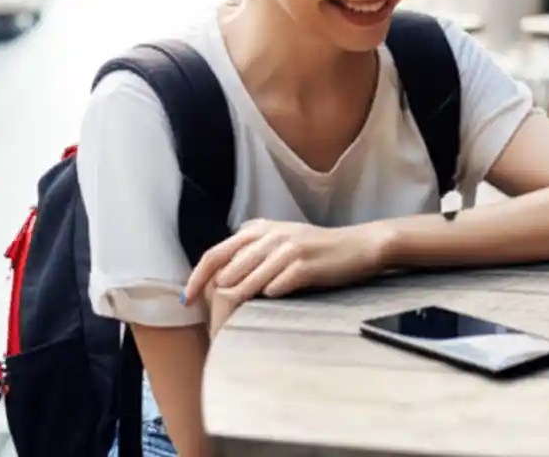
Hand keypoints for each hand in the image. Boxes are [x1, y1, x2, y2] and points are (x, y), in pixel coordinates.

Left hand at [183, 219, 383, 332]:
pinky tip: (276, 304)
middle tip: (220, 320)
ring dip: (242, 305)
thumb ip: (253, 246)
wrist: (360, 246)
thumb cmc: (319, 248)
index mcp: (259, 228)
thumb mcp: (283, 237)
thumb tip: (220, 271)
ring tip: (241, 320)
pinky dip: (270, 299)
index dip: (196, 279)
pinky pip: (274, 289)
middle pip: (227, 274)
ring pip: (247, 284)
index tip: (188, 300)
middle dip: (220, 299)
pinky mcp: (304, 266)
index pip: (215, 254)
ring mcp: (287, 250)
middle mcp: (270, 236)